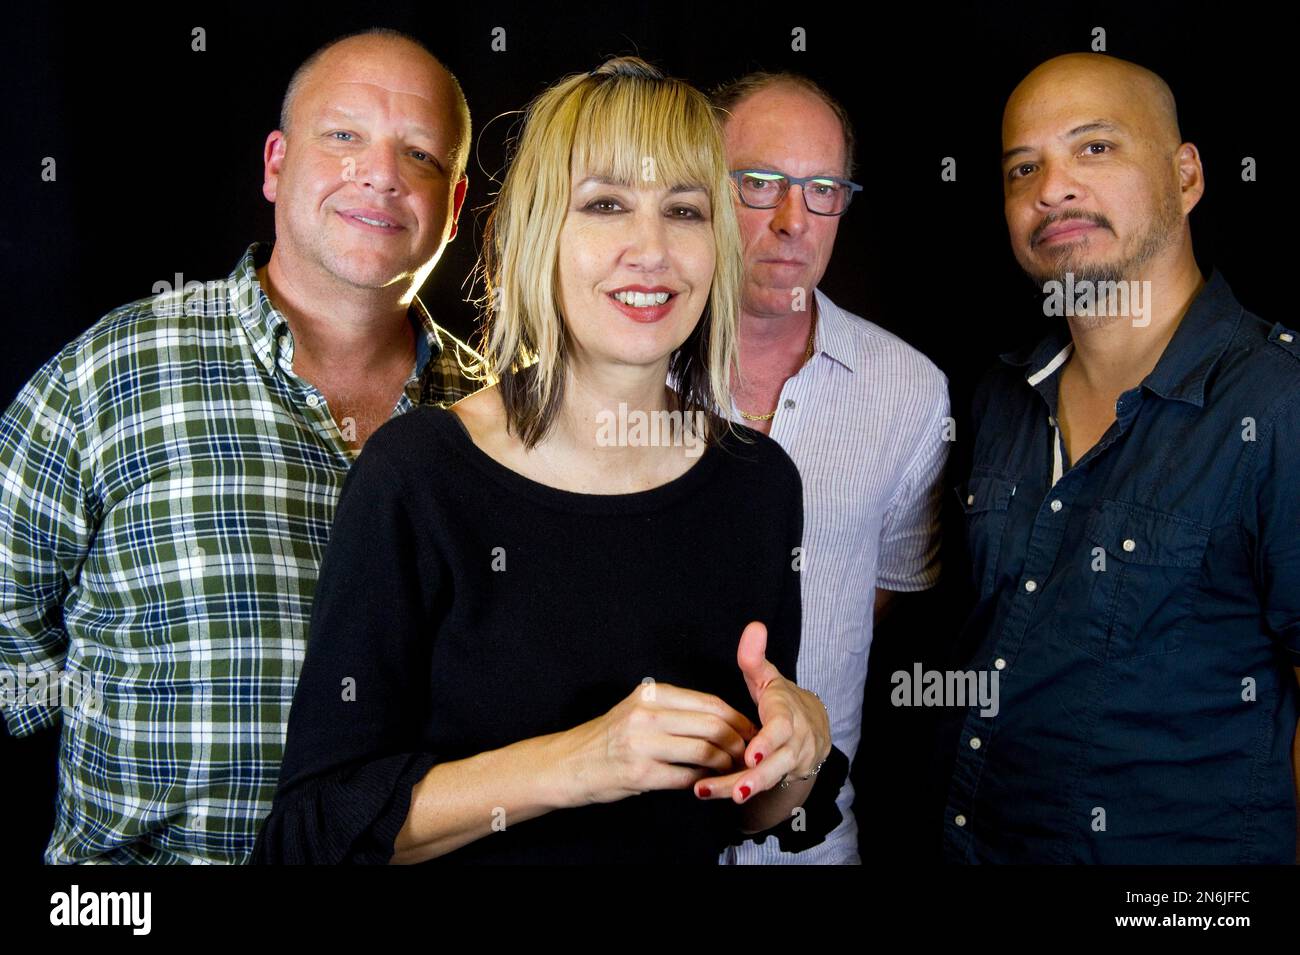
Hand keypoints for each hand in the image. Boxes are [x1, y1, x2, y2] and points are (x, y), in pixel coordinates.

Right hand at [555, 681, 757, 806]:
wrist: (569, 763)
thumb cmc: (610, 737)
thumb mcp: (639, 709)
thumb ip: (675, 710)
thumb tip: (722, 720)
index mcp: (652, 694)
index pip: (709, 703)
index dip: (737, 719)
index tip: (750, 730)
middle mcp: (647, 714)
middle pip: (712, 725)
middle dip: (738, 742)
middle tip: (748, 753)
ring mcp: (642, 744)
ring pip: (704, 751)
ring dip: (724, 763)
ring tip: (731, 769)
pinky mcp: (640, 773)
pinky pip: (685, 777)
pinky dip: (702, 781)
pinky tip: (706, 782)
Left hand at [693, 621, 830, 803]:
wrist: (814, 730)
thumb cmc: (781, 701)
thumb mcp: (769, 678)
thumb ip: (756, 657)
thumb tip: (754, 626)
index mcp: (788, 713)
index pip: (782, 727)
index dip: (768, 741)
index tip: (753, 755)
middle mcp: (795, 742)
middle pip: (777, 762)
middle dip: (755, 777)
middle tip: (733, 788)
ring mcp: (791, 763)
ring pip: (767, 779)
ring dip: (739, 787)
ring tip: (707, 791)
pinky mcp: (782, 778)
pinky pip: (760, 788)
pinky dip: (735, 790)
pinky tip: (708, 792)